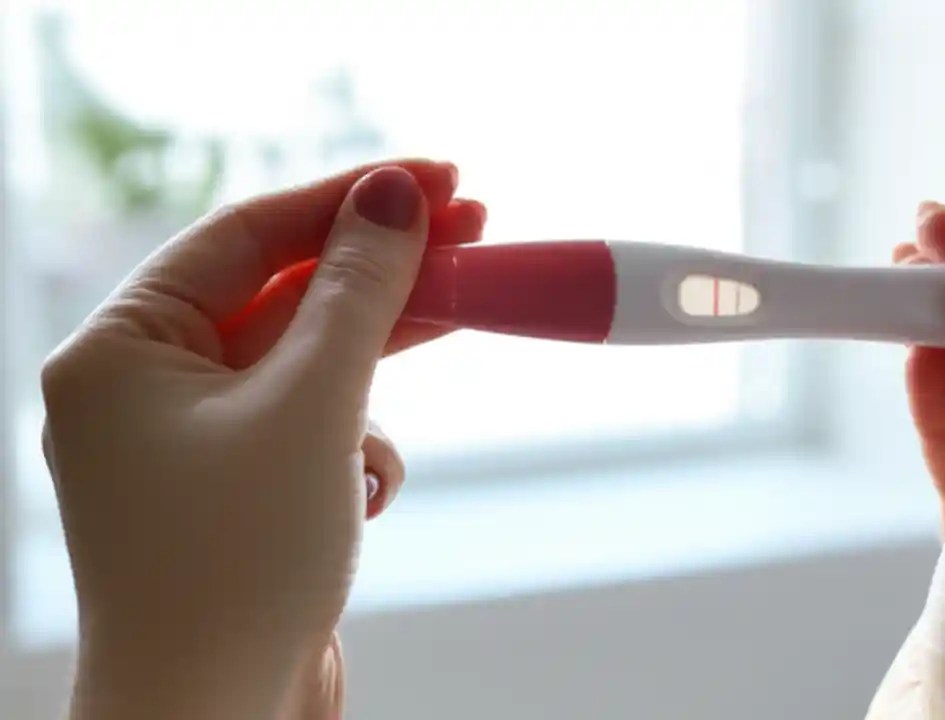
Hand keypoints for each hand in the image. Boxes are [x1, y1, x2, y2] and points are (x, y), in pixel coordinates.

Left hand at [40, 161, 484, 718]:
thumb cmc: (237, 565)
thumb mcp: (311, 407)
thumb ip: (356, 292)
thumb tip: (392, 195)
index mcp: (122, 350)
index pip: (248, 234)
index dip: (349, 198)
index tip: (439, 176)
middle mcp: (148, 388)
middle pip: (285, 292)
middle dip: (382, 269)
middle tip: (477, 227)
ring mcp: (196, 444)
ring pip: (309, 362)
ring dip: (378, 362)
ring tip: (457, 324)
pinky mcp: (243, 492)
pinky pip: (314, 428)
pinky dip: (357, 445)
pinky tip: (367, 491)